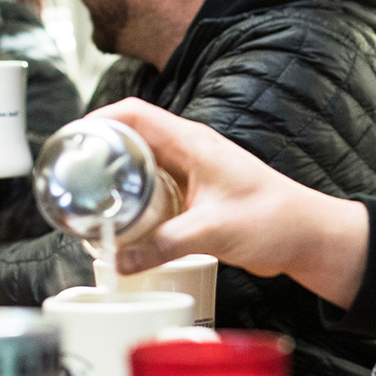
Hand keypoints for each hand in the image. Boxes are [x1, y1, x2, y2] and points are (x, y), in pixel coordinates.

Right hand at [89, 98, 370, 308]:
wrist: (306, 237)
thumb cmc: (274, 220)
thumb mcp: (212, 231)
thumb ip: (163, 245)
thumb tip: (118, 260)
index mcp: (193, 143)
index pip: (135, 115)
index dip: (98, 121)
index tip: (70, 141)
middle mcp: (190, 153)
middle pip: (131, 139)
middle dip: (98, 155)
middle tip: (69, 178)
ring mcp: (192, 175)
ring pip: (141, 168)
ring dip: (116, 182)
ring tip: (86, 203)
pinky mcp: (195, 199)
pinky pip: (154, 193)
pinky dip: (134, 204)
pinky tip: (120, 225)